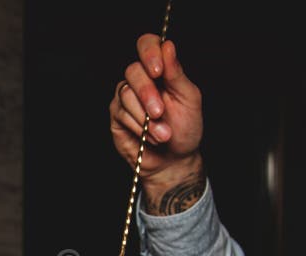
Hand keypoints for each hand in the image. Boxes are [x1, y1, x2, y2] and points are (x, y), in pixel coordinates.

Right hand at [109, 34, 202, 190]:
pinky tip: (150, 137)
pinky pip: (121, 113)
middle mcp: (141, 80)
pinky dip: (138, 126)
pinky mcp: (116, 116)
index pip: (147, 45)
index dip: (149, 53)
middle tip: (160, 112)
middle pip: (133, 70)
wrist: (174, 160)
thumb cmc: (185, 129)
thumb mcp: (189, 99)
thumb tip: (168, 46)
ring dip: (146, 117)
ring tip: (163, 134)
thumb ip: (176, 73)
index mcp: (160, 70)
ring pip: (126, 94)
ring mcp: (125, 98)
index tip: (158, 71)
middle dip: (147, 92)